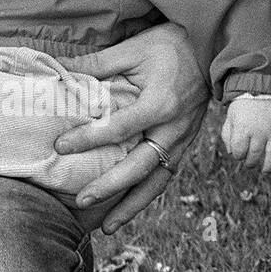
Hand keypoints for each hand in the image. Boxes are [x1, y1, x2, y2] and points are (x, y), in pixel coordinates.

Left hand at [52, 23, 209, 234]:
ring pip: (156, 181)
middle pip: (139, 167)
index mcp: (160, 104)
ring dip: (131, 205)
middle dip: (109, 187)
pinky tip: (127, 209)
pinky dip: (146, 195)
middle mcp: (173, 129)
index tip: (60, 146)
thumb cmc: (169, 45)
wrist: (212, 48)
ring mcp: (182, 140)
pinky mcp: (184, 144)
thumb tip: (58, 69)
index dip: (88, 138)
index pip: (119, 128)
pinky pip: (165, 176)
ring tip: (105, 226)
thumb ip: (96, 64)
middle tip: (79, 200)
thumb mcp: (132, 49)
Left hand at [222, 97, 270, 172]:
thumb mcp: (231, 118)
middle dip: (251, 162)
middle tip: (251, 162)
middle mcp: (260, 130)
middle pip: (255, 155)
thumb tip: (232, 154)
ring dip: (269, 167)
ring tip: (266, 170)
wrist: (263, 89)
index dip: (238, 155)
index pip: (239, 150)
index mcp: (243, 127)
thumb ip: (228, 135)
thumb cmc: (244, 107)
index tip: (239, 153)